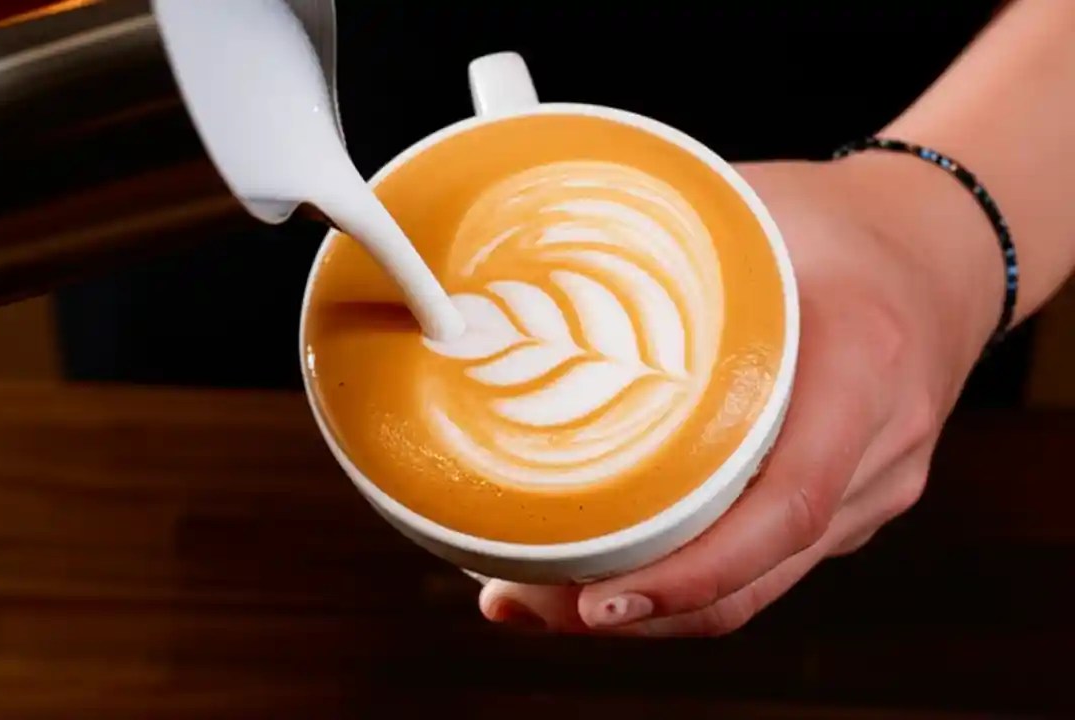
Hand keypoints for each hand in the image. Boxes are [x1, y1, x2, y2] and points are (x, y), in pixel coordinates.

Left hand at [477, 157, 1001, 636]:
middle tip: (526, 605)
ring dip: (654, 608)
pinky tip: (612, 569)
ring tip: (541, 599)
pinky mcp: (851, 505)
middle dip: (641, 612)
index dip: (691, 570)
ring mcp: (874, 488)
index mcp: (861, 366)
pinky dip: (690, 579)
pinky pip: (769, 563)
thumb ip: (660, 241)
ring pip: (761, 584)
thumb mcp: (756, 210)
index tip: (598, 600)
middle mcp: (880, 448)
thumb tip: (522, 261)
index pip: (785, 504)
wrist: (941, 248)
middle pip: (760, 573)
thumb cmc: (836, 224)